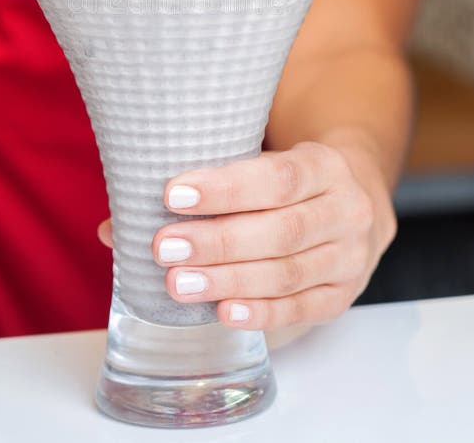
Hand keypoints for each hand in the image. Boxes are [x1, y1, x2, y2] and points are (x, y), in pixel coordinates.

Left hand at [99, 137, 395, 329]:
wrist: (356, 196)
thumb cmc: (289, 178)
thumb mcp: (260, 161)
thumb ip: (201, 187)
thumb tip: (116, 227)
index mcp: (326, 165)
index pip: (278, 176)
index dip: (225, 188)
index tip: (171, 196)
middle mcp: (346, 210)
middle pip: (281, 230)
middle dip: (218, 241)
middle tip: (164, 247)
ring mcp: (349, 257)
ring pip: (288, 272)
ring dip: (230, 280)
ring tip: (179, 283)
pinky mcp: (343, 295)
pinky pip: (302, 308)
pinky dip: (261, 312)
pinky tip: (223, 312)